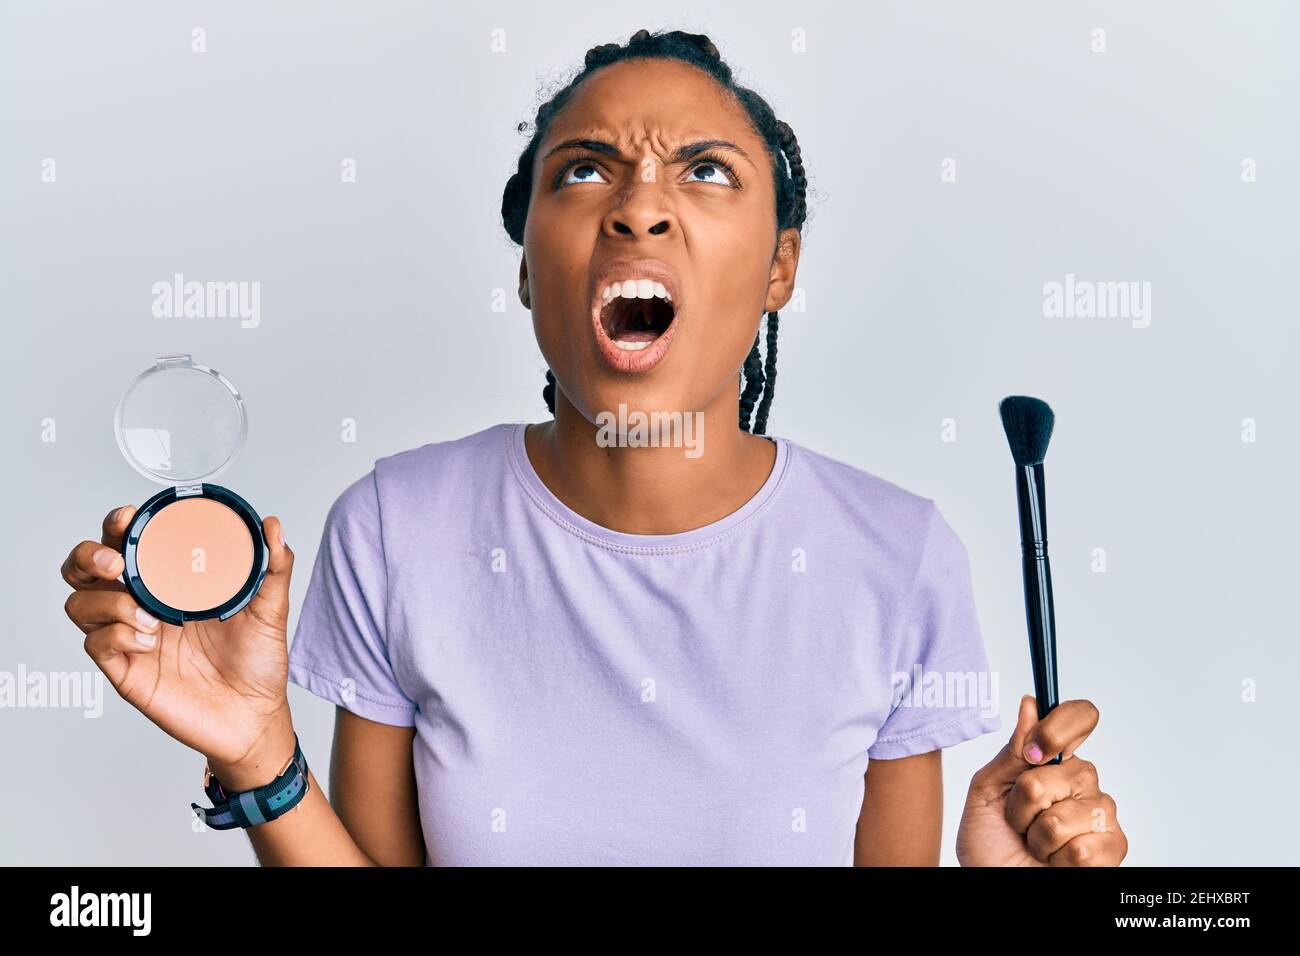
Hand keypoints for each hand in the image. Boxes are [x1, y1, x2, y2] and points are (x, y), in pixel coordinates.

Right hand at [61, 504, 297, 783]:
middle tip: (118, 564)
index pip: (129, 544)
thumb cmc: (258, 663)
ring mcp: (130, 638)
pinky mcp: (126, 671)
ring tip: (150, 617)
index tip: (129, 516)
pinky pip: (96, 644)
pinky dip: (116, 635)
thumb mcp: (271, 609)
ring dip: (106, 601)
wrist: (255, 716)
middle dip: (89, 556)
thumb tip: (272, 526)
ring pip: (80, 604)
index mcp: (172, 584)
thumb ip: (274, 566)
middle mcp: (143, 605)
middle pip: (85, 569)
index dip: (117, 525)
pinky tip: (150, 642)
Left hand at [956, 695, 1127, 865]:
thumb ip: (1012, 750)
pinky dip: (1056, 858)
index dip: (1059, 728)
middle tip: (1019, 820)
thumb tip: (1031, 704)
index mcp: (1055, 760)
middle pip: (1064, 771)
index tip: (1032, 753)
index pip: (1080, 717)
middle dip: (1027, 801)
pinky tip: (1055, 862)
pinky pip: (1081, 847)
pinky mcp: (1112, 848)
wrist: (991, 880)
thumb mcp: (987, 789)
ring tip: (1035, 844)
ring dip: (1038, 836)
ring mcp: (1102, 814)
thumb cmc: (989, 840)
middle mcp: (1083, 781)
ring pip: (1066, 814)